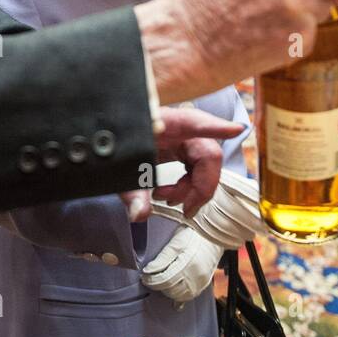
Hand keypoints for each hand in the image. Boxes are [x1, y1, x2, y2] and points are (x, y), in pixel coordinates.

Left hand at [120, 105, 243, 221]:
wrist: (101, 140)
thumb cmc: (112, 149)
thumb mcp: (118, 172)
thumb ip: (131, 194)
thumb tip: (140, 214)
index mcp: (162, 123)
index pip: (193, 121)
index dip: (216, 126)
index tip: (236, 129)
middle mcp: (177, 128)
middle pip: (207, 153)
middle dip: (202, 185)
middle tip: (187, 209)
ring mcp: (180, 136)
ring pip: (204, 163)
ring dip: (193, 188)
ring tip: (168, 200)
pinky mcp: (178, 144)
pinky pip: (194, 166)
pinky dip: (188, 184)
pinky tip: (171, 195)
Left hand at [141, 227, 224, 302]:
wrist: (213, 236)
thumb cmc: (194, 235)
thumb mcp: (176, 242)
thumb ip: (162, 258)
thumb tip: (149, 270)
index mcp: (187, 263)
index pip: (164, 279)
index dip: (151, 280)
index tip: (144, 276)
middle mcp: (195, 276)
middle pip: (171, 290)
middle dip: (158, 286)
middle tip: (151, 278)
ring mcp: (200, 282)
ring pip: (179, 296)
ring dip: (168, 291)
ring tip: (162, 281)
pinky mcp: (204, 284)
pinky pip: (189, 297)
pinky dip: (179, 295)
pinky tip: (173, 290)